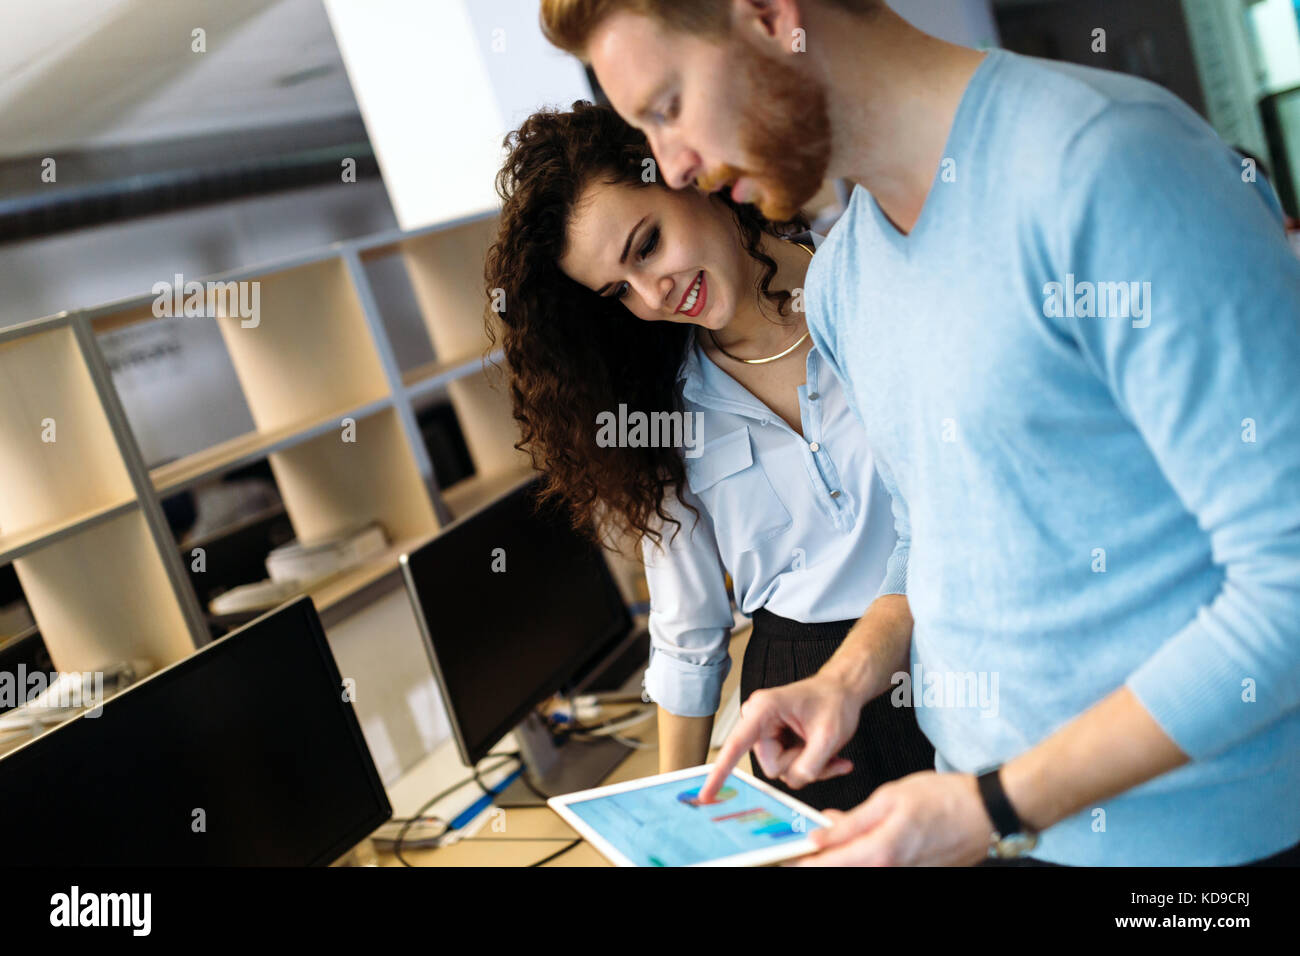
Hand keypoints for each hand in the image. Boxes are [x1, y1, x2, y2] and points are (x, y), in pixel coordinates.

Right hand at [698, 672, 864, 801]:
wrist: (842, 691)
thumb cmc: (835, 702)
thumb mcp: (830, 735)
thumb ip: (811, 764)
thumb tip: (795, 781)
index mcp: (764, 710)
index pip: (736, 745)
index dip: (720, 772)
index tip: (706, 795)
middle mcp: (758, 720)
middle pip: (773, 766)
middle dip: (801, 765)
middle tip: (823, 749)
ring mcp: (765, 733)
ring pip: (782, 770)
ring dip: (809, 765)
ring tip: (826, 748)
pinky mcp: (774, 742)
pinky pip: (788, 768)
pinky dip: (811, 765)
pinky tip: (829, 756)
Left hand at [794, 771, 993, 865]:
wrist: (988, 812)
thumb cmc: (945, 798)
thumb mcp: (890, 797)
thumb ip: (852, 821)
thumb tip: (821, 834)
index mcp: (883, 851)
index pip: (832, 864)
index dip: (806, 863)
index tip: (785, 859)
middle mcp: (894, 870)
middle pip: (848, 871)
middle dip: (824, 861)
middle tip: (804, 849)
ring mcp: (908, 875)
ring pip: (865, 870)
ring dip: (845, 858)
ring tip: (832, 842)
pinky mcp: (918, 874)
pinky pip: (883, 868)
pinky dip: (867, 857)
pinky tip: (860, 843)